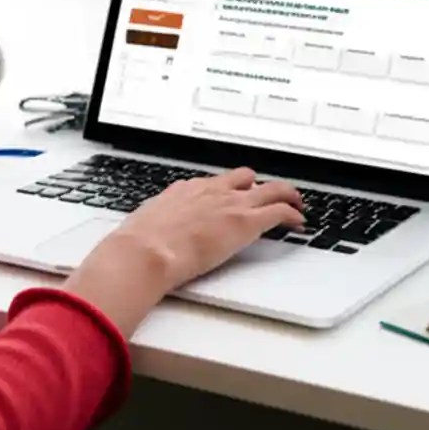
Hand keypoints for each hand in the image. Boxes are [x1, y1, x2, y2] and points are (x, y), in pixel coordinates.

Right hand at [62, 167, 303, 335]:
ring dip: (286, 196)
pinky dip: (293, 215)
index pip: (211, 183)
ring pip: (270, 188)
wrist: (143, 252)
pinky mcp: (245, 221)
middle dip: (257, 186)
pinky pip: (279, 211)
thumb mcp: (139, 232)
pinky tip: (300, 224)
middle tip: (267, 197)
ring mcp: (229, 204)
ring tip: (296, 205)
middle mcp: (208, 191)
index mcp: (182, 191)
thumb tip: (128, 252)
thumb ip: (146, 235)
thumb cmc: (134, 248)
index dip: (225, 190)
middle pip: (244, 177)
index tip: (231, 196)